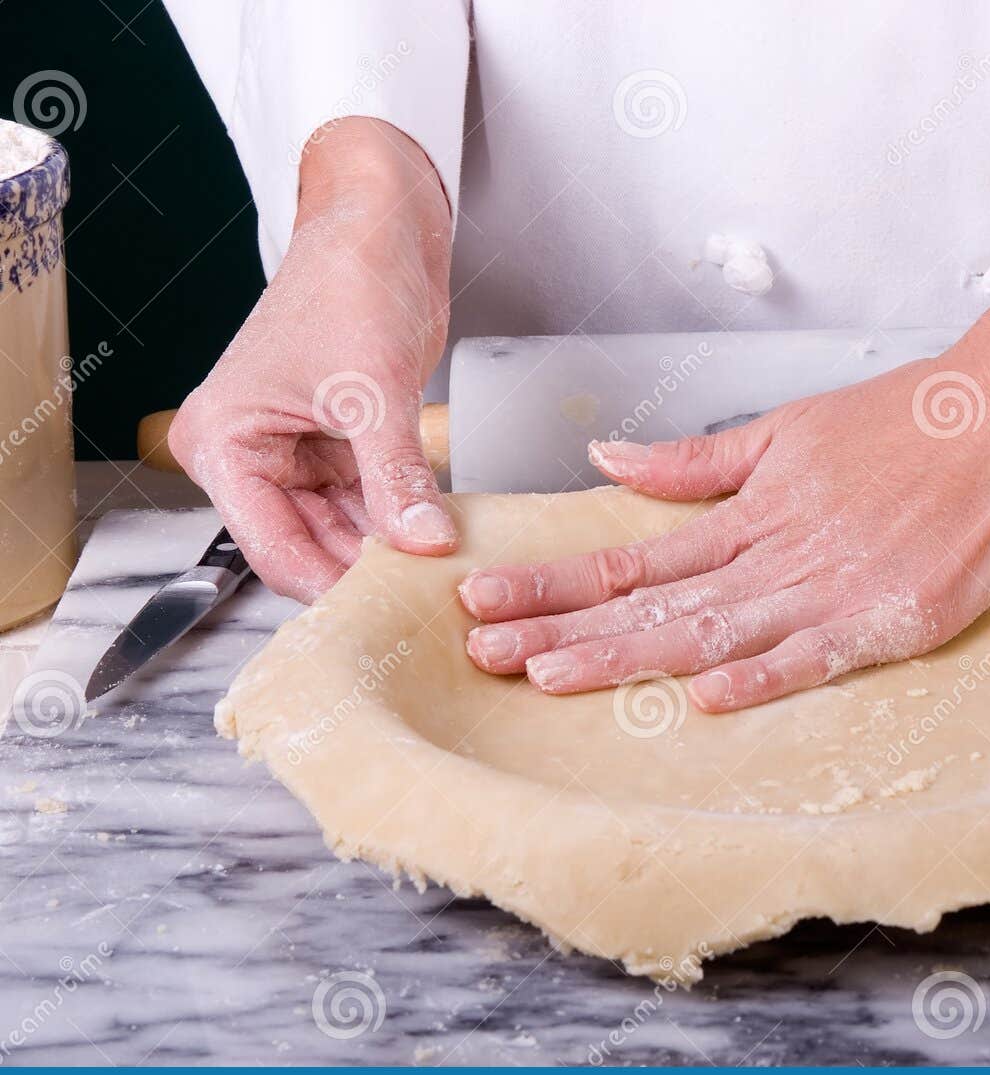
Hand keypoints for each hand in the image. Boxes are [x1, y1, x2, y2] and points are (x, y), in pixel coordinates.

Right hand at [167, 117, 455, 601]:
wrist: (381, 228)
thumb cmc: (351, 279)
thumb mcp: (374, 389)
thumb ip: (396, 476)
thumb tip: (424, 543)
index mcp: (224, 443)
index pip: (273, 548)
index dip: (332, 585)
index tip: (390, 610)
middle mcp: (249, 456)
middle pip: (307, 547)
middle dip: (368, 571)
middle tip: (430, 600)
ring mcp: (294, 456)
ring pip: (343, 533)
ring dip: (392, 550)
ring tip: (446, 576)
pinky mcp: (337, 449)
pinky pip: (370, 505)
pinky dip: (405, 521)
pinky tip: (443, 540)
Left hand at [460, 260, 989, 709]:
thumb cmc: (912, 419)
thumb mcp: (792, 429)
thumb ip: (698, 462)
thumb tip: (609, 462)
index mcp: (753, 511)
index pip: (634, 558)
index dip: (556, 581)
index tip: (482, 596)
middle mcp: (780, 552)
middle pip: (655, 603)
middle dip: (563, 628)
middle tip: (482, 652)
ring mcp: (836, 586)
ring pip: (715, 628)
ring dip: (631, 656)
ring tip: (550, 676)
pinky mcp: (897, 614)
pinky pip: (821, 652)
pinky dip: (766, 674)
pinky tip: (708, 697)